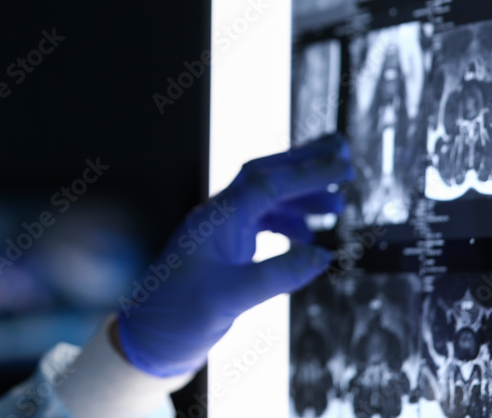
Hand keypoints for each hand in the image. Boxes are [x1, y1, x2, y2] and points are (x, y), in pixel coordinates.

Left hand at [115, 134, 352, 376]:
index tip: (343, 165)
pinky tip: (308, 237)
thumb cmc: (178, 317)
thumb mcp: (230, 299)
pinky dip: (288, 223)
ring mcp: (220, 230)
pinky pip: (261, 221)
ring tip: (337, 203)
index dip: (308, 172)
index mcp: (217, 220)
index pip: (268, 183)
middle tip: (342, 152)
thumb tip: (323, 256)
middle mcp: (218, 217)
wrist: (148, 339)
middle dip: (304, 162)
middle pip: (265, 175)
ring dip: (301, 195)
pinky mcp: (224, 248)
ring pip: (266, 198)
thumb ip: (277, 275)